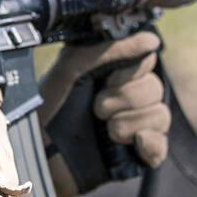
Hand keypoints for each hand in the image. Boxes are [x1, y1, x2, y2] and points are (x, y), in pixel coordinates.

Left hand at [37, 29, 169, 196]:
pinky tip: (135, 143)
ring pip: (160, 116)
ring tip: (106, 132)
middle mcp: (123, 99)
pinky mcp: (132, 156)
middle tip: (96, 109)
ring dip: (131, 123)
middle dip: (126, 99)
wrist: (35, 155)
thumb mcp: (70, 69)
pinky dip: (151, 144)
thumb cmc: (44, 109)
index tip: (107, 79)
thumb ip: (109, 50)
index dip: (130, 71)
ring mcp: (130, 127)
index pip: (145, 62)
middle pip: (155, 88)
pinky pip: (161, 147)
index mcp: (109, 74)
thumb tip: (151, 39)